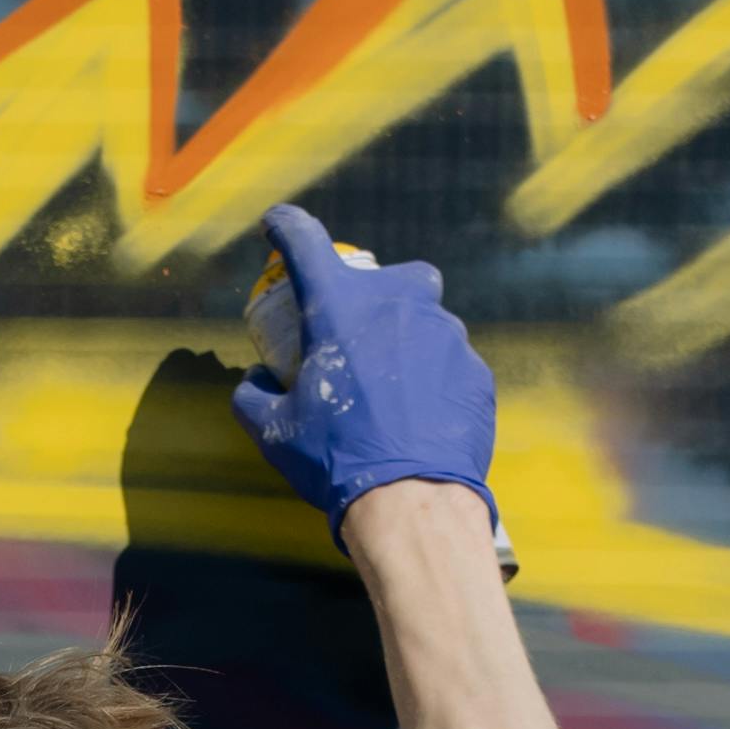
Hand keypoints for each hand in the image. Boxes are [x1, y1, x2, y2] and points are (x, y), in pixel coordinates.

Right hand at [226, 202, 500, 538]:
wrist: (414, 503)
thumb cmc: (336, 459)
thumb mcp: (274, 432)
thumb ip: (253, 396)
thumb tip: (256, 382)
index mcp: (340, 308)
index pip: (305, 242)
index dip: (286, 227)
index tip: (278, 226)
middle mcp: (398, 306)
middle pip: (392, 276)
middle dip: (378, 296)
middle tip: (363, 339)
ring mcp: (446, 336)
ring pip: (428, 322)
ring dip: (409, 345)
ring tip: (394, 395)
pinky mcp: (476, 371)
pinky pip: (452, 363)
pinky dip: (436, 382)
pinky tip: (421, 420)